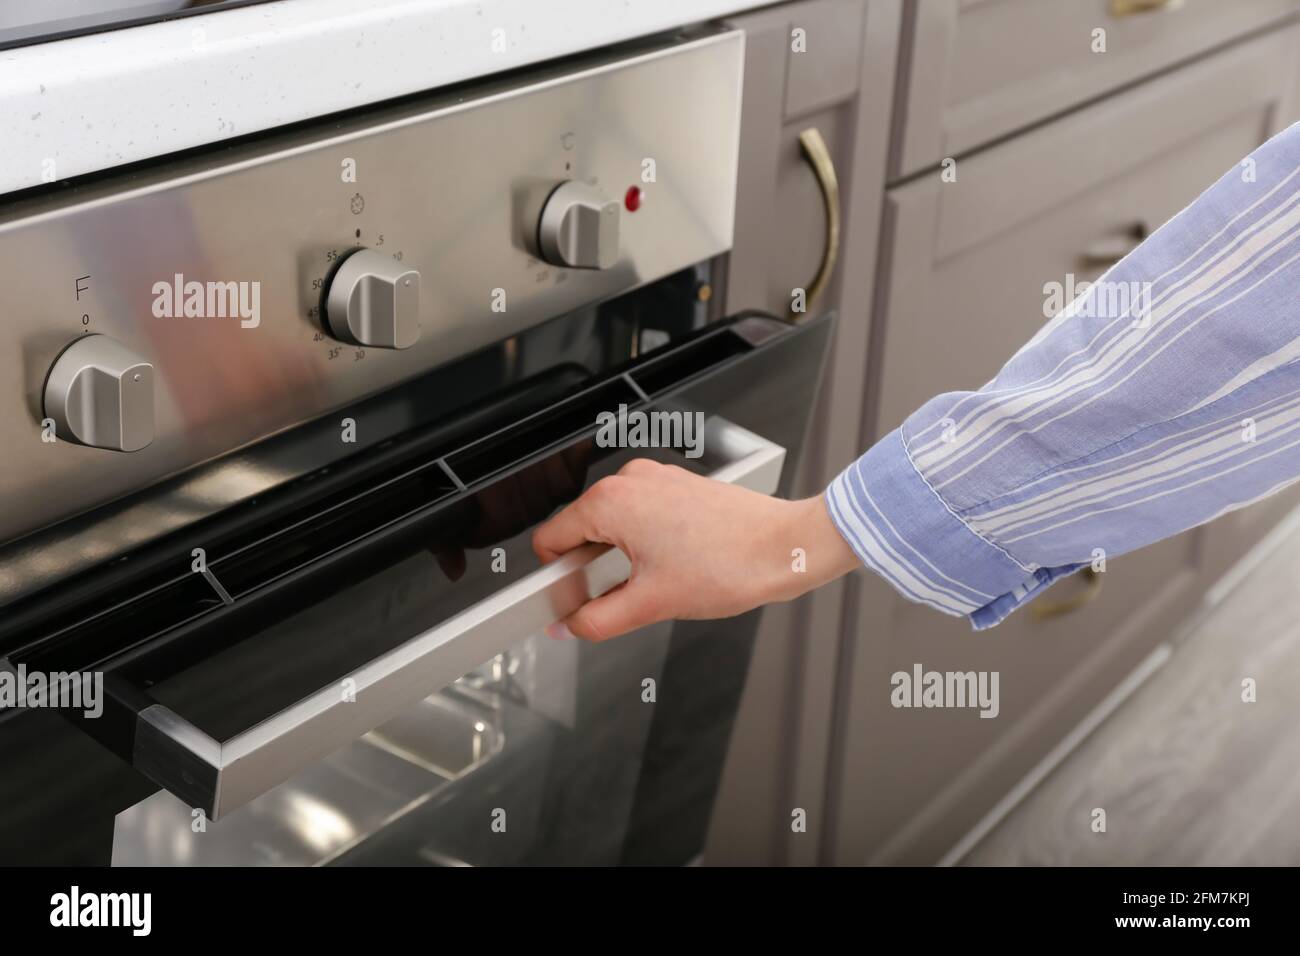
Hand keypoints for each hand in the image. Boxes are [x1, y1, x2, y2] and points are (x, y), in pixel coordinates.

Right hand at [531, 458, 858, 640]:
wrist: (786, 548)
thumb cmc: (732, 564)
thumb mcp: (650, 605)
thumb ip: (595, 621)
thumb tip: (568, 626)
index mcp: (612, 501)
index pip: (550, 540)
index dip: (556, 579)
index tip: (571, 602)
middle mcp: (630, 480)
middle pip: (581, 531)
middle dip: (593, 569)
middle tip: (626, 598)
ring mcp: (657, 479)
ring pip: (614, 525)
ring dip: (622, 558)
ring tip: (659, 581)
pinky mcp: (679, 486)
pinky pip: (642, 516)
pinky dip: (646, 544)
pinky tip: (674, 566)